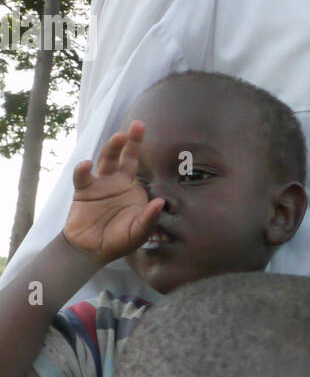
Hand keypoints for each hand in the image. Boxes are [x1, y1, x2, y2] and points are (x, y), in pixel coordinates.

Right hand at [63, 122, 164, 266]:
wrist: (92, 251)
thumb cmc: (119, 240)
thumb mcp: (138, 232)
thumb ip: (149, 219)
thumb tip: (160, 202)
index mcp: (133, 187)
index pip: (139, 164)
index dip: (141, 147)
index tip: (146, 130)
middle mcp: (117, 181)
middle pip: (124, 156)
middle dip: (130, 140)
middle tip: (137, 125)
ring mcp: (99, 184)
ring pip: (105, 160)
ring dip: (112, 148)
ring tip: (119, 137)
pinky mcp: (83, 191)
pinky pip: (82, 177)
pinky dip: (82, 169)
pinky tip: (87, 164)